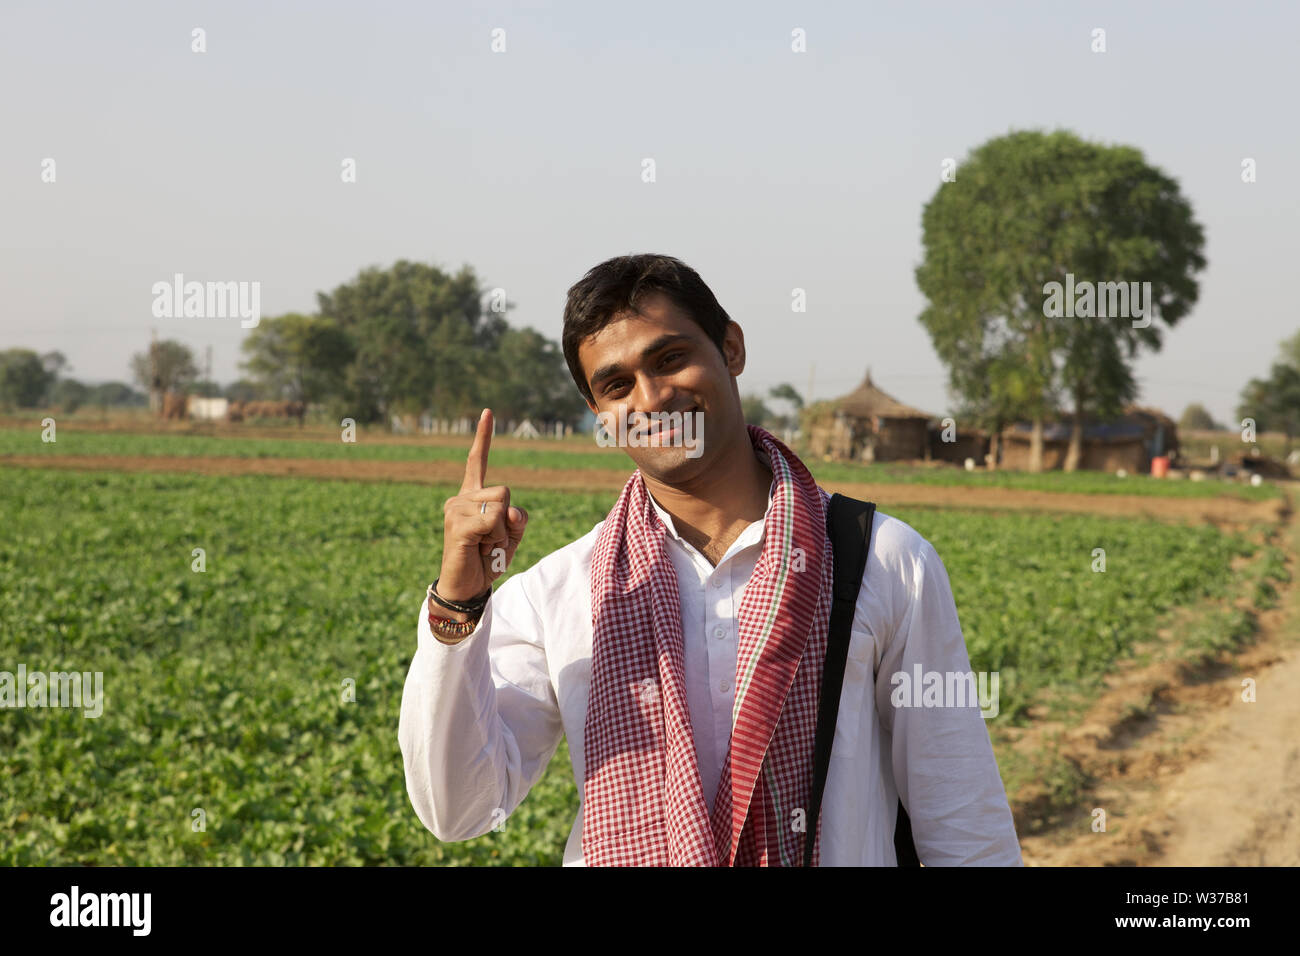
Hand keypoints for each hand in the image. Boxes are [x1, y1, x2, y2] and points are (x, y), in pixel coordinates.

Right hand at [436, 409, 527, 604]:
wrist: (466, 587)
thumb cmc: (486, 560)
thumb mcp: (510, 537)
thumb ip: (517, 519)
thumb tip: (511, 509)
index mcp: (472, 497)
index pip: (478, 462)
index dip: (484, 437)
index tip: (488, 412)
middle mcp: (460, 497)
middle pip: (505, 491)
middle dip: (507, 520)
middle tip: (490, 540)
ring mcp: (455, 509)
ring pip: (500, 506)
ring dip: (500, 532)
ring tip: (483, 545)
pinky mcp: (457, 525)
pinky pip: (491, 521)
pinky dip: (494, 538)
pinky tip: (478, 548)